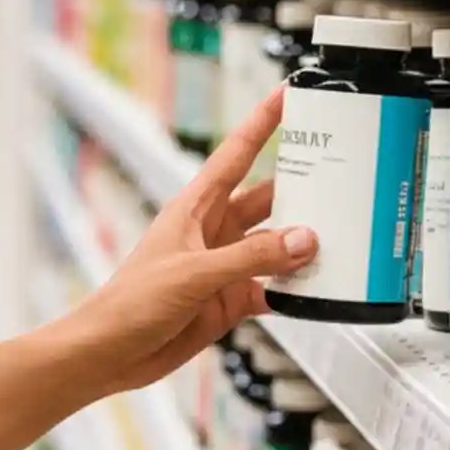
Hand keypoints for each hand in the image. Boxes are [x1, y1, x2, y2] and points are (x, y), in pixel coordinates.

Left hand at [52, 85, 316, 392]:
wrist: (110, 354)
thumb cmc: (130, 303)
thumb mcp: (194, 273)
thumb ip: (252, 258)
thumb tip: (304, 240)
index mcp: (196, 208)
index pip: (237, 154)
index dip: (262, 122)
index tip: (289, 95)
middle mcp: (214, 232)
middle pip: (268, 199)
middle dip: (301, 187)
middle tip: (339, 175)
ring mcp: (225, 267)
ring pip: (277, 246)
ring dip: (303, 245)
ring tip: (339, 237)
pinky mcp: (231, 301)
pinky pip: (274, 288)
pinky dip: (295, 290)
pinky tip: (314, 290)